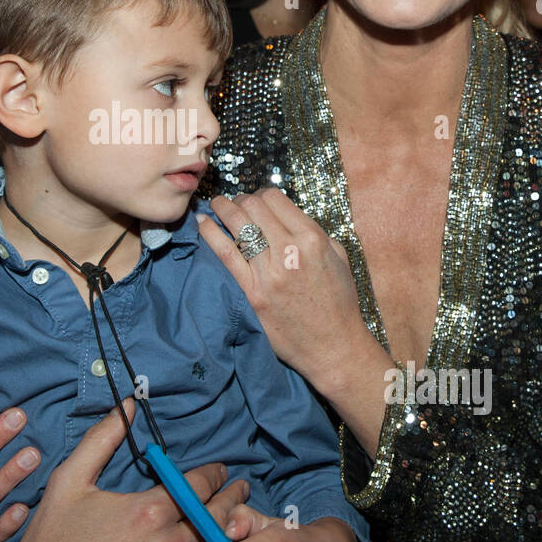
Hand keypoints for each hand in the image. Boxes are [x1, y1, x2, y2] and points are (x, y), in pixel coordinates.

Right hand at [0, 399, 250, 541]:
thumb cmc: (52, 540)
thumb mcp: (70, 480)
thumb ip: (103, 438)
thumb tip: (129, 405)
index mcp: (147, 513)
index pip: (200, 485)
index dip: (214, 473)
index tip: (218, 470)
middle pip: (219, 517)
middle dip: (232, 498)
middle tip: (240, 489)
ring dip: (228, 534)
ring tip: (236, 521)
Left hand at [198, 187, 375, 397]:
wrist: (333, 347)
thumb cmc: (338, 302)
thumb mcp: (337, 257)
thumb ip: (313, 232)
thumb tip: (284, 216)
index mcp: (312, 239)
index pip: (275, 199)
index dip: (262, 194)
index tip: (256, 200)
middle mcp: (290, 251)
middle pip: (253, 206)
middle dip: (241, 199)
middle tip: (236, 202)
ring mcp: (269, 273)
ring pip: (238, 224)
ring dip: (223, 208)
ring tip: (217, 204)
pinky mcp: (252, 294)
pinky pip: (226, 255)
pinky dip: (211, 234)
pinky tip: (203, 224)